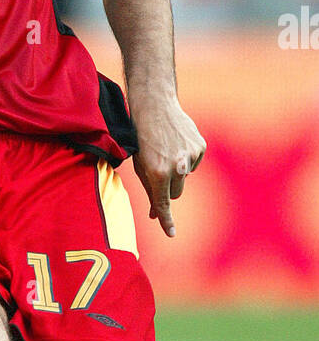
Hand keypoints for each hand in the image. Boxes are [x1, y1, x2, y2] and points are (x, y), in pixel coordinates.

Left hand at [130, 97, 205, 237]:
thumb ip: (149, 190)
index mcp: (158, 173)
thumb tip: (154, 214)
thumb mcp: (141, 166)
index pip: (163, 204)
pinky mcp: (200, 147)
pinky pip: (194, 164)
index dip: (166, 220)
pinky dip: (186, 159)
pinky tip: (176, 144)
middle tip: (159, 170)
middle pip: (176, 193)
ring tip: (166, 151)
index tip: (171, 233)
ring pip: (185, 178)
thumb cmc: (143, 139)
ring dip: (177, 171)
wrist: (155, 107)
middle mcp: (176, 167)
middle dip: (168, 188)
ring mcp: (190, 157)